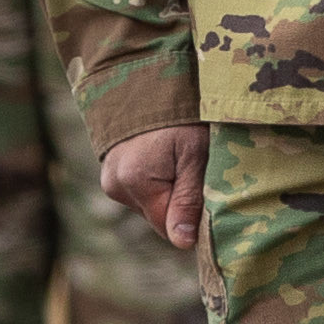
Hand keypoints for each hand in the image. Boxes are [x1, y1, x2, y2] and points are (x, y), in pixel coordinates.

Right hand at [97, 124, 203, 257]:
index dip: (194, 220)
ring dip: (171, 191)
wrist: (149, 80)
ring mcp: (110, 179)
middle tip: (201, 172)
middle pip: (159, 215)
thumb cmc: (182, 115)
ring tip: (184, 161)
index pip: (168, 227)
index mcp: (134, 182)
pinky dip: (159, 182)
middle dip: (183, 202)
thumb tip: (182, 243)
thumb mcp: (196, 154)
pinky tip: (169, 160)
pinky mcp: (112, 173)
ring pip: (151, 204)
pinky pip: (142, 191)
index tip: (213, 199)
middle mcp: (115, 185)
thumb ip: (189, 199)